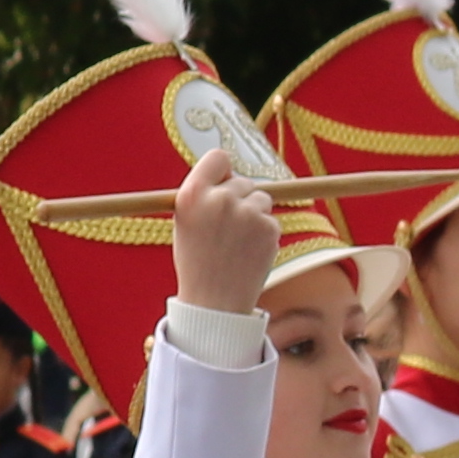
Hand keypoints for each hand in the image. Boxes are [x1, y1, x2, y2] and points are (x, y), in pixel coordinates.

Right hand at [171, 163, 281, 318]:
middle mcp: (220, 199)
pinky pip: (272, 220)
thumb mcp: (187, 221)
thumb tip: (231, 174)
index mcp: (193, 194)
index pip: (218, 158)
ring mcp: (247, 213)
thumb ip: (205, 194)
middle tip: (226, 228)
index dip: (223, 169)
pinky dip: (265, 233)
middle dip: (239, 199)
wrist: (214, 300)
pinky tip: (249, 251)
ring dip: (255, 215)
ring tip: (236, 241)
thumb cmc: (197, 259)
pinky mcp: (269, 228)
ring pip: (261, 199)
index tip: (224, 181)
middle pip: (242, 181)